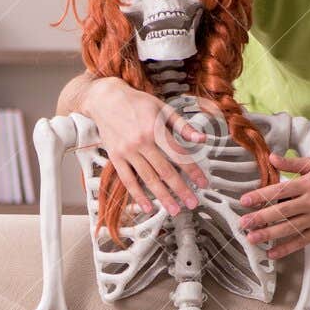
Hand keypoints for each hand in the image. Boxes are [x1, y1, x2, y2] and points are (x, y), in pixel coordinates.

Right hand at [78, 76, 210, 215]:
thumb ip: (182, 126)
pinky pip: (128, 180)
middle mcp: (141, 142)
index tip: (203, 183)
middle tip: (193, 203)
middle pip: (165, 171)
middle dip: (181, 189)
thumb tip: (201, 139)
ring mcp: (127, 151)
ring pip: (148, 178)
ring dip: (163, 196)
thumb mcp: (162, 108)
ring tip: (175, 210)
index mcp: (155, 129)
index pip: (179, 154)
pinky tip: (148, 206)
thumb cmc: (136, 103)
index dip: (193, 170)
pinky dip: (138, 195)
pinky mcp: (115, 158)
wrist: (105, 99)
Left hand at [237, 152, 309, 259]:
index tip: (245, 200)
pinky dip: (286, 248)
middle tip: (243, 223)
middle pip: (282, 211)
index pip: (281, 190)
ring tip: (252, 238)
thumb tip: (271, 158)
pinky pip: (301, 242)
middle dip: (261, 217)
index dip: (262, 195)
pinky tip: (272, 253)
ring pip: (290, 228)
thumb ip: (292, 164)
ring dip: (269, 234)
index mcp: (309, 184)